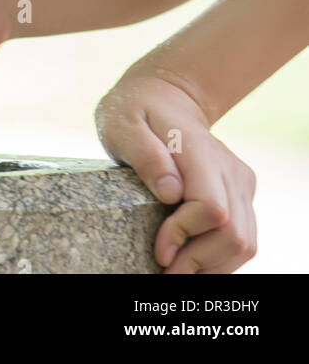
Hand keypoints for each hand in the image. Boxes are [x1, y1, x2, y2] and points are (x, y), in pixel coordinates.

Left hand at [94, 65, 257, 272]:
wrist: (164, 97)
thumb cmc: (136, 110)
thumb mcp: (123, 124)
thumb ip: (145, 154)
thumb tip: (171, 193)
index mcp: (199, 150)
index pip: (211, 207)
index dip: (186, 235)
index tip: (159, 250)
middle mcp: (228, 168)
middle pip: (234, 234)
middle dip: (199, 262)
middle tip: (166, 271)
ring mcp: (239, 182)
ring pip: (245, 242)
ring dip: (212, 266)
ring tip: (178, 269)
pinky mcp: (241, 193)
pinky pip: (243, 238)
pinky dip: (221, 259)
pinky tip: (193, 259)